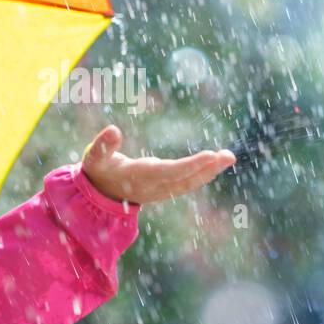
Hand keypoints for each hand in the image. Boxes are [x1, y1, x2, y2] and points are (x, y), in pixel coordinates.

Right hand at [79, 124, 235, 205]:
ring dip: (210, 171)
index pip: (169, 172)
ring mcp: (161, 190)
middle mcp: (154, 186)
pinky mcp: (165, 190)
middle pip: (185, 178)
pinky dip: (203, 174)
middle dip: (208, 168)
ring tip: (228, 157)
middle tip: (228, 156)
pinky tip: (216, 164)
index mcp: (140, 177)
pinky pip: (187, 183)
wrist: (100, 194)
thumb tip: (113, 130)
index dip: (190, 166)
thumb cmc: (99, 170)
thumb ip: (102, 145)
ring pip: (190, 182)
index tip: (210, 156)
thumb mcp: (94, 158)